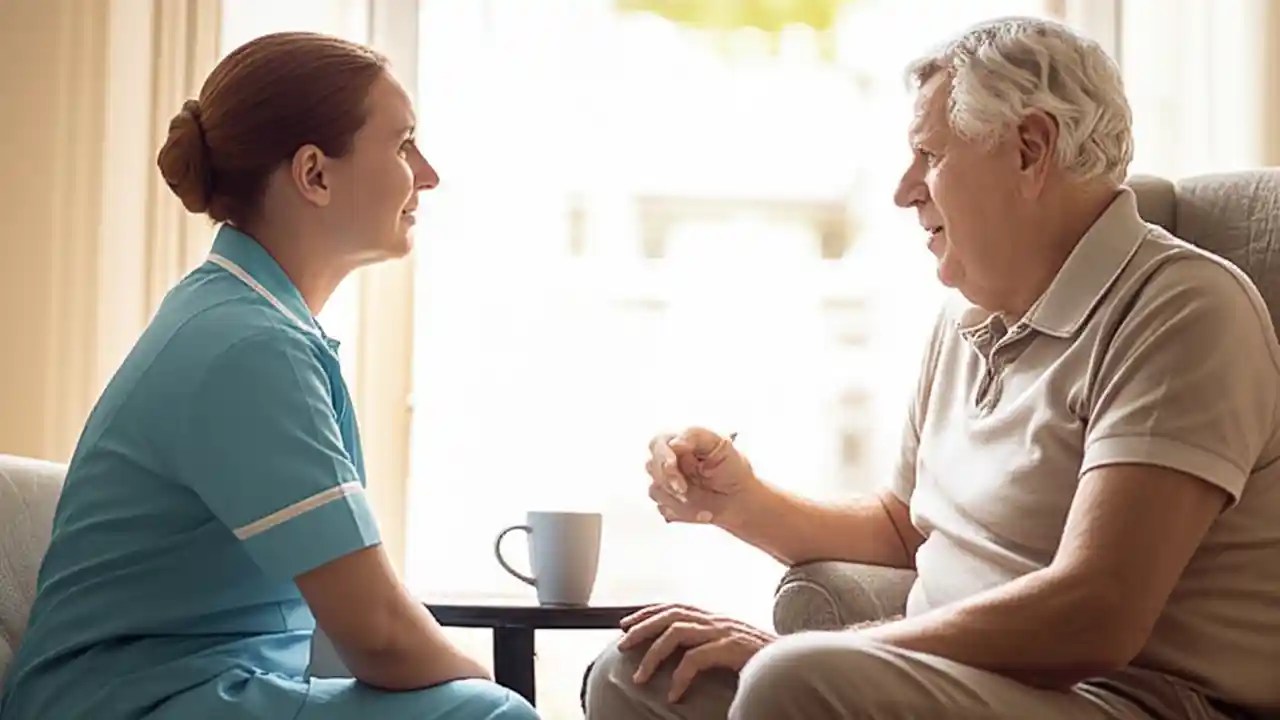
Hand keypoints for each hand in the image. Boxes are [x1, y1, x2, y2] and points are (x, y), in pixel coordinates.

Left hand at [618, 604, 775, 702]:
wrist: (797, 664)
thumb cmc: (765, 662)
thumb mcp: (731, 649)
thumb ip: (709, 646)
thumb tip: (681, 656)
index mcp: (716, 619)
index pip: (675, 606)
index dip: (648, 612)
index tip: (626, 623)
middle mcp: (718, 620)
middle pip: (671, 614)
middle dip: (642, 627)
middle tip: (622, 644)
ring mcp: (725, 632)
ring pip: (677, 632)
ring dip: (653, 654)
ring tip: (639, 676)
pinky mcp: (732, 649)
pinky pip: (696, 659)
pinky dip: (679, 677)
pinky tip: (674, 695)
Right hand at [645, 427, 758, 525]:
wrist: (742, 500)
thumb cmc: (733, 469)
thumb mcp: (721, 445)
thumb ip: (696, 437)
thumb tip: (673, 443)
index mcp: (679, 445)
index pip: (658, 444)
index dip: (662, 456)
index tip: (672, 465)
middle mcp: (670, 464)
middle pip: (652, 467)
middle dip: (668, 480)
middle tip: (684, 490)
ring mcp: (668, 486)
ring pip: (656, 491)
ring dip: (678, 500)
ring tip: (704, 506)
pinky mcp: (670, 505)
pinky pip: (666, 510)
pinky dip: (685, 513)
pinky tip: (703, 513)